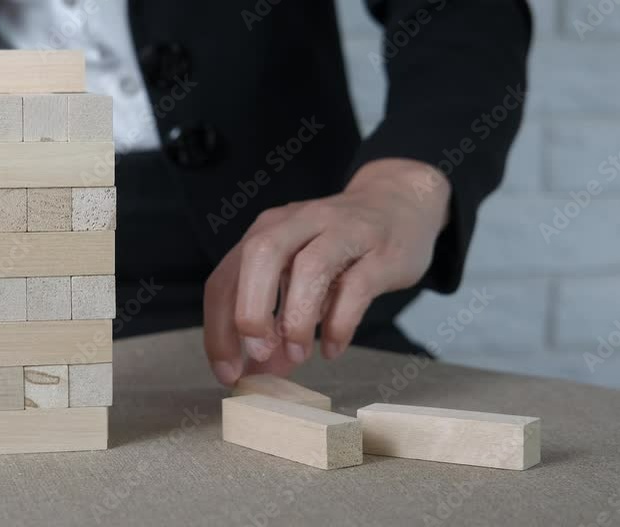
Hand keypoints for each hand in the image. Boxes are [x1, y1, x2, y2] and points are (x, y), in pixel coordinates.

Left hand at [203, 158, 450, 384]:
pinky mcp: (379, 250)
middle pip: (261, 255)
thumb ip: (275, 319)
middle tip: (257, 354)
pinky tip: (332, 348)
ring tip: (297, 355)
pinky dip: (340, 323)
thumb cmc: (340, 244)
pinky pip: (356, 287)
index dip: (218, 329)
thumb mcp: (298, 273)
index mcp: (268, 231)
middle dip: (250, 311)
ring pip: (310, 267)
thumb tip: (256, 372)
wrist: (400, 204)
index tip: (226, 370)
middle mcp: (299, 224)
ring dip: (297, 318)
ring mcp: (341, 232)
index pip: (227, 277)